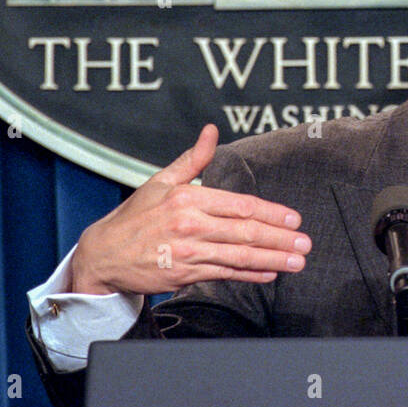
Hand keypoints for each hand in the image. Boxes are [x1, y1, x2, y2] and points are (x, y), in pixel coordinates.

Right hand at [69, 124, 310, 295]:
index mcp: (188, 197)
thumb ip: (193, 159)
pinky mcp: (184, 274)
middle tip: (305, 243)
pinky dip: (250, 275)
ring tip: (296, 261)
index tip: (294, 219)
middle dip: (280, 238)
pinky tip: (269, 274)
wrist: (103, 255)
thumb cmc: (134, 217)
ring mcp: (188, 252)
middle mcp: (190, 224)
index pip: (241, 206)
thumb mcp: (161, 181)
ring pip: (240, 255)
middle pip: (246, 231)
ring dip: (272, 259)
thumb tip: (211, 131)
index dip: (272, 213)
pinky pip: (225, 274)